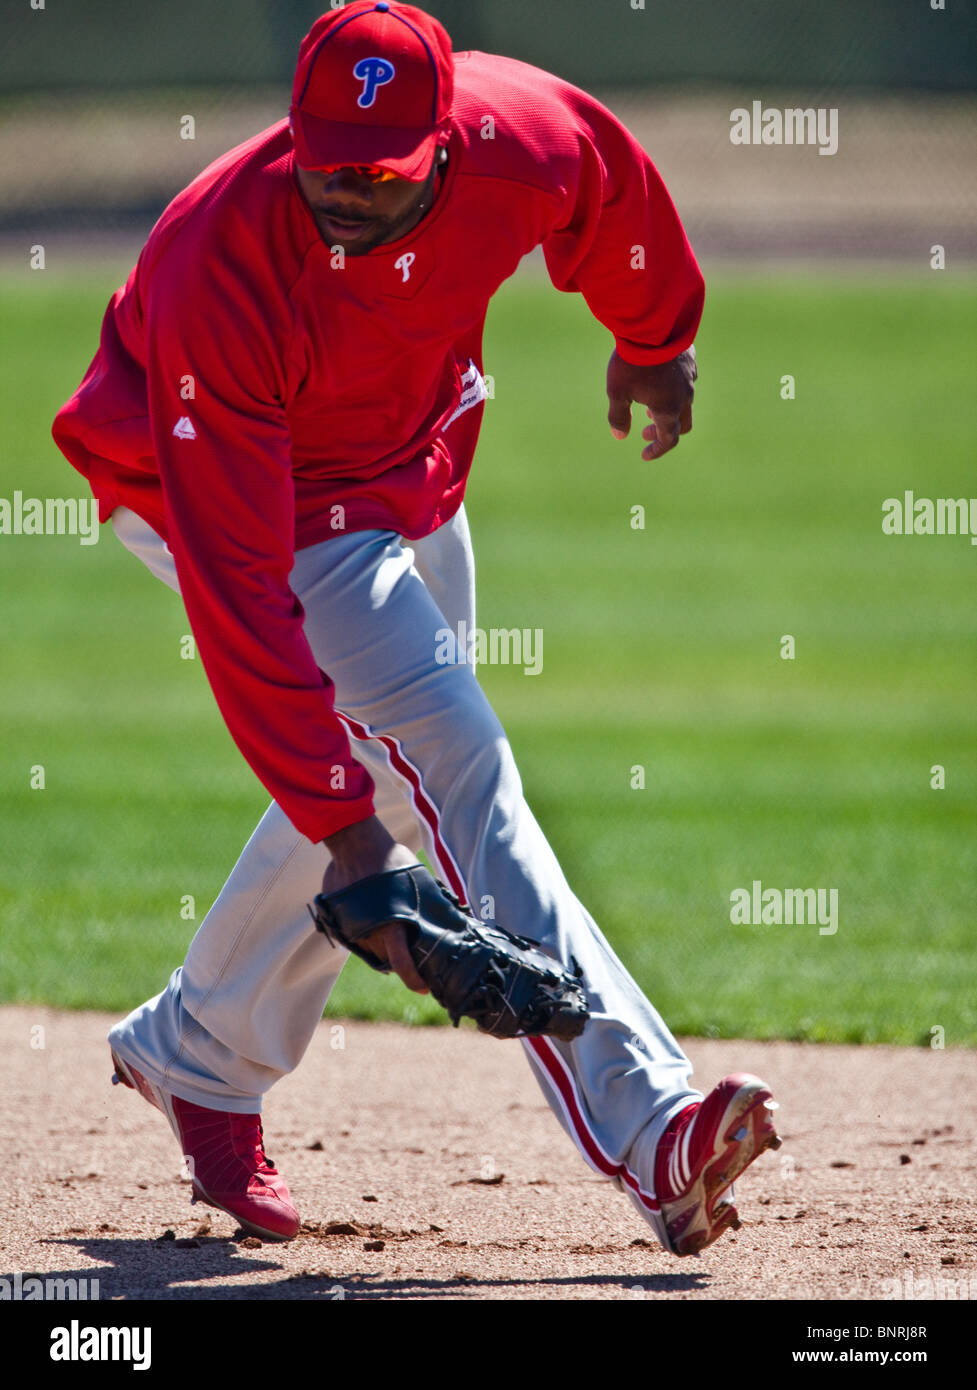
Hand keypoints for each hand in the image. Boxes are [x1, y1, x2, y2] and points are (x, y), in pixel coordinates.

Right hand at [321, 815, 428, 992]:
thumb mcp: (420, 881)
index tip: (423, 989)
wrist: (355, 843)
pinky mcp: (337, 922)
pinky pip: (355, 938)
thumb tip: (458, 918)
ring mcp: (350, 928)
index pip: (402, 964)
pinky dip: (365, 933)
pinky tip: (373, 916)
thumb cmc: (391, 860)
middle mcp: (368, 932)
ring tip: (391, 925)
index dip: (414, 980)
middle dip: (400, 959)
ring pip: (370, 950)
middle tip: (412, 949)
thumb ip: (430, 904)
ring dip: (382, 945)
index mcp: (391, 924)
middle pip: (387, 960)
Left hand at [606, 346, 696, 459]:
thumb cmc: (631, 361)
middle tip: (645, 430)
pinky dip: (674, 390)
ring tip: (648, 406)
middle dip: (664, 432)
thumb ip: (619, 417)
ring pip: (685, 403)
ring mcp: (690, 378)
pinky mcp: (690, 361)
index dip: (656, 450)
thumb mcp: (617, 392)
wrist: (651, 324)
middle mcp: (684, 397)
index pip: (668, 440)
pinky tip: (659, 381)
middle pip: (682, 425)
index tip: (644, 454)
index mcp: (667, 409)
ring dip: (669, 411)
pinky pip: (686, 381)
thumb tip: (620, 436)